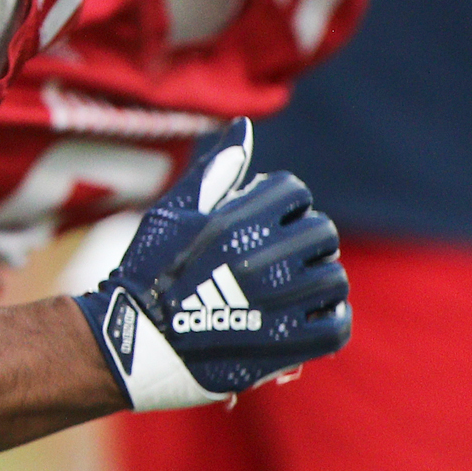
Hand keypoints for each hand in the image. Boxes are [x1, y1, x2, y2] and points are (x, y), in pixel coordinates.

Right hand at [71, 119, 350, 409]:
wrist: (136, 342)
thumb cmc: (149, 271)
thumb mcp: (174, 211)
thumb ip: (217, 169)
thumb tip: (244, 126)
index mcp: (238, 222)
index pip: (294, 192)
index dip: (284, 203)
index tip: (269, 221)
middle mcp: (264, 259)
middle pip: (322, 232)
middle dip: (306, 238)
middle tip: (285, 254)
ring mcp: (279, 304)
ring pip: (334, 278)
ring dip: (320, 278)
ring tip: (297, 286)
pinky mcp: (285, 344)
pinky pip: (335, 325)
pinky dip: (331, 317)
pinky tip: (311, 314)